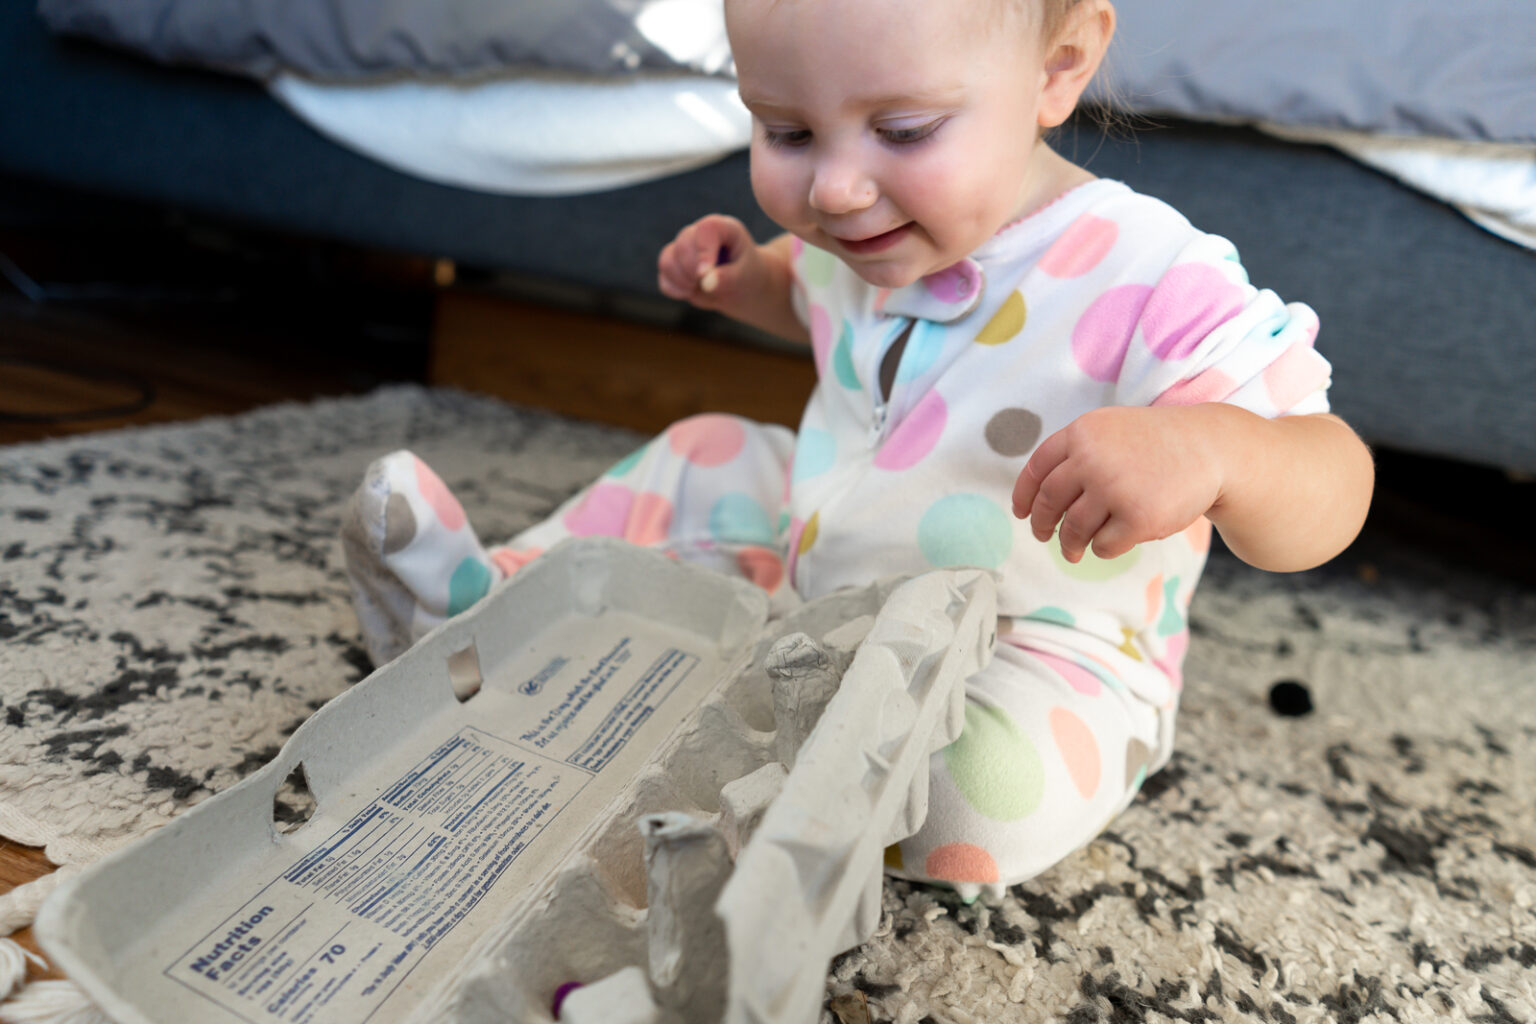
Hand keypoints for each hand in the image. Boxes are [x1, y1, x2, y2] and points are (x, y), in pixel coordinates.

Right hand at [657, 214, 761, 312]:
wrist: (741, 286)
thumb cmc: (746, 275)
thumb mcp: (744, 277)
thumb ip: (728, 278)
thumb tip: (706, 282)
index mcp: (721, 228)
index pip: (706, 229)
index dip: (702, 251)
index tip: (704, 274)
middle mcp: (698, 234)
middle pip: (682, 245)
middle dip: (692, 270)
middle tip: (708, 285)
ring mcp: (683, 248)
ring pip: (667, 260)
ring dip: (682, 280)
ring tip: (700, 289)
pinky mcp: (673, 265)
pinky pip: (663, 276)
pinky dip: (674, 289)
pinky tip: (690, 292)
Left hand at [1011, 405, 1223, 562]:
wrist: (1212, 448)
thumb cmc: (1157, 443)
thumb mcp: (1111, 430)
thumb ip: (1076, 452)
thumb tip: (1035, 500)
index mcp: (1083, 433)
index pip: (1037, 469)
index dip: (1024, 495)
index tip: (1021, 513)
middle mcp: (1093, 459)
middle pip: (1050, 502)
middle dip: (1042, 524)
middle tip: (1043, 535)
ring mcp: (1115, 489)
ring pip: (1073, 529)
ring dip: (1069, 544)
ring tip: (1072, 550)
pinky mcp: (1139, 518)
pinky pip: (1104, 546)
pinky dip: (1103, 549)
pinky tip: (1111, 542)